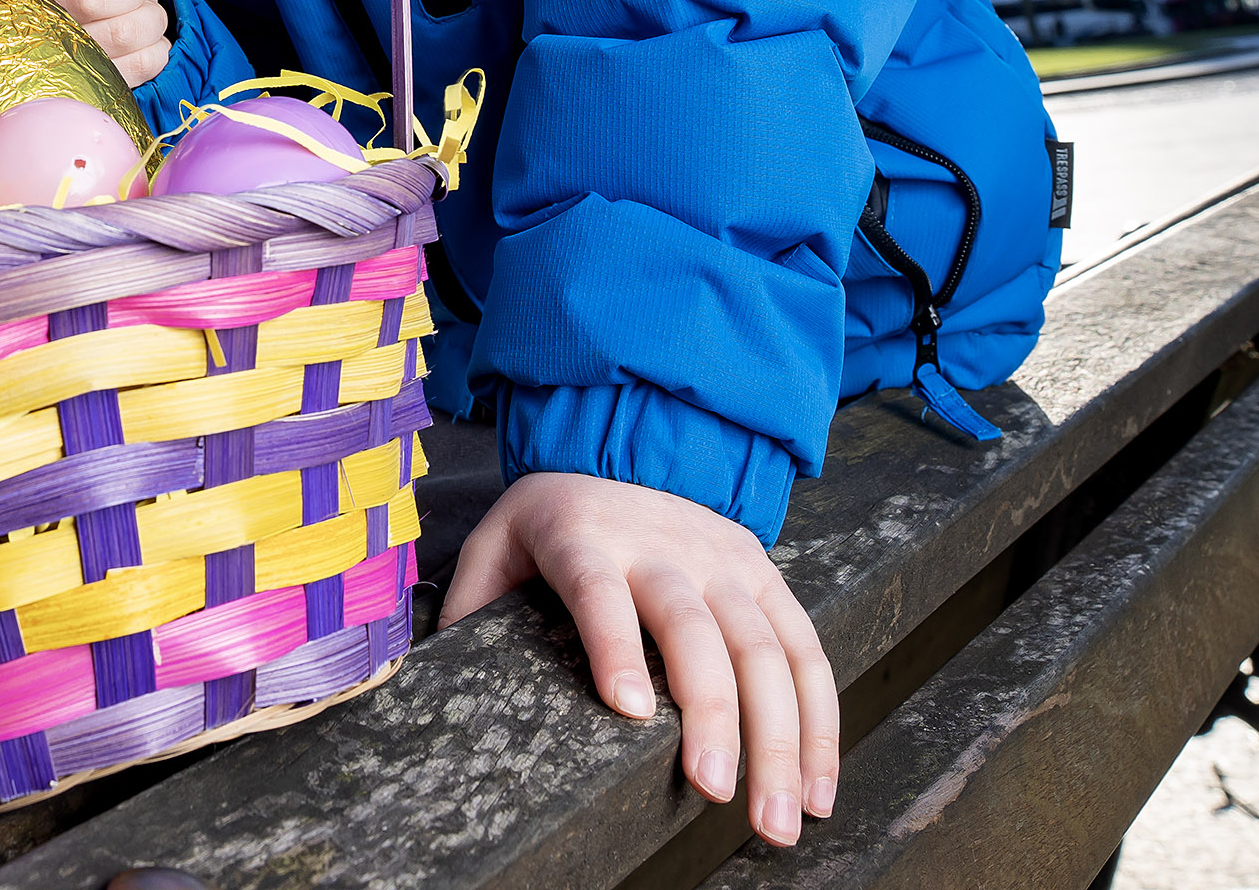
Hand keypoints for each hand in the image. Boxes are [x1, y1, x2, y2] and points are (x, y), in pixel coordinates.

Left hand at [442, 471, 837, 847]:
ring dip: (781, 739)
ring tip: (779, 819)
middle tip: (716, 793)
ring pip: (762, 649)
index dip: (613, 644)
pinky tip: (818, 787)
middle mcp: (662, 547)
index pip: (597, 590)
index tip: (628, 710)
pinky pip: (805, 651)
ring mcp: (721, 561)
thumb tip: (439, 664)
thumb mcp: (498, 537)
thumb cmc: (554, 515)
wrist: (626, 438)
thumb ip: (472, 598)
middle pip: (694, 631)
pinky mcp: (764, 576)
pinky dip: (820, 722)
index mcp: (583, 536)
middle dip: (712, 715)